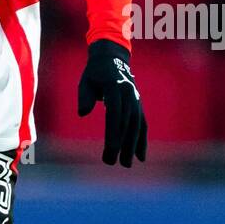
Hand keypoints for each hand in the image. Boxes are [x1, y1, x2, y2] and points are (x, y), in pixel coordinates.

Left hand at [77, 40, 147, 166]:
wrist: (112, 59)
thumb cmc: (94, 73)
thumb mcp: (85, 81)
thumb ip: (84, 96)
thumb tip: (82, 113)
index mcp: (115, 87)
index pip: (115, 113)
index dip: (113, 132)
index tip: (110, 149)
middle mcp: (129, 94)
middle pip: (126, 123)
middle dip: (121, 144)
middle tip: (112, 162)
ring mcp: (136, 100)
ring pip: (136, 126)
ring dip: (132, 146)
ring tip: (125, 164)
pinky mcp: (139, 106)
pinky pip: (142, 125)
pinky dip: (142, 141)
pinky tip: (140, 157)